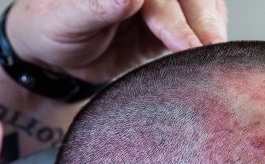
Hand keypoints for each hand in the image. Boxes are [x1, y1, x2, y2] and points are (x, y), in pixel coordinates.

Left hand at [6, 0, 227, 82]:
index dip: (170, 14)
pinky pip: (198, 20)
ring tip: (215, 53)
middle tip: (208, 49)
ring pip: (199, 3)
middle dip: (199, 20)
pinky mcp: (167, 19)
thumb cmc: (49, 29)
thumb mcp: (63, 20)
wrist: (52, 56)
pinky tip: (211, 51)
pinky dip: (207, 34)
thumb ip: (95, 6)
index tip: (182, 40)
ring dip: (209, 26)